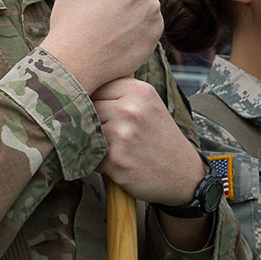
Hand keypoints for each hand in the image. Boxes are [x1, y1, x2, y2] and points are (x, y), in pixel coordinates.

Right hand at [42, 0, 162, 94]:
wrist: (75, 61)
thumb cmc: (70, 22)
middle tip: (110, 2)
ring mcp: (152, 11)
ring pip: (148, 3)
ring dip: (136, 9)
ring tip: (112, 23)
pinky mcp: (156, 33)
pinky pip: (151, 24)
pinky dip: (139, 28)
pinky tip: (119, 36)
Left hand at [92, 77, 203, 204]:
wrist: (182, 175)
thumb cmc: (160, 138)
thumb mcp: (148, 104)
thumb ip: (119, 93)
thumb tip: (78, 85)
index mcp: (138, 90)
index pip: (95, 85)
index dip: (95, 100)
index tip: (104, 112)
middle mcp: (130, 108)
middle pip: (87, 107)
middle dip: (93, 122)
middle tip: (113, 134)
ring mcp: (122, 133)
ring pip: (86, 131)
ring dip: (94, 142)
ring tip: (116, 147)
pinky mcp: (115, 158)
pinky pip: (90, 154)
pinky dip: (98, 161)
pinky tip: (117, 162)